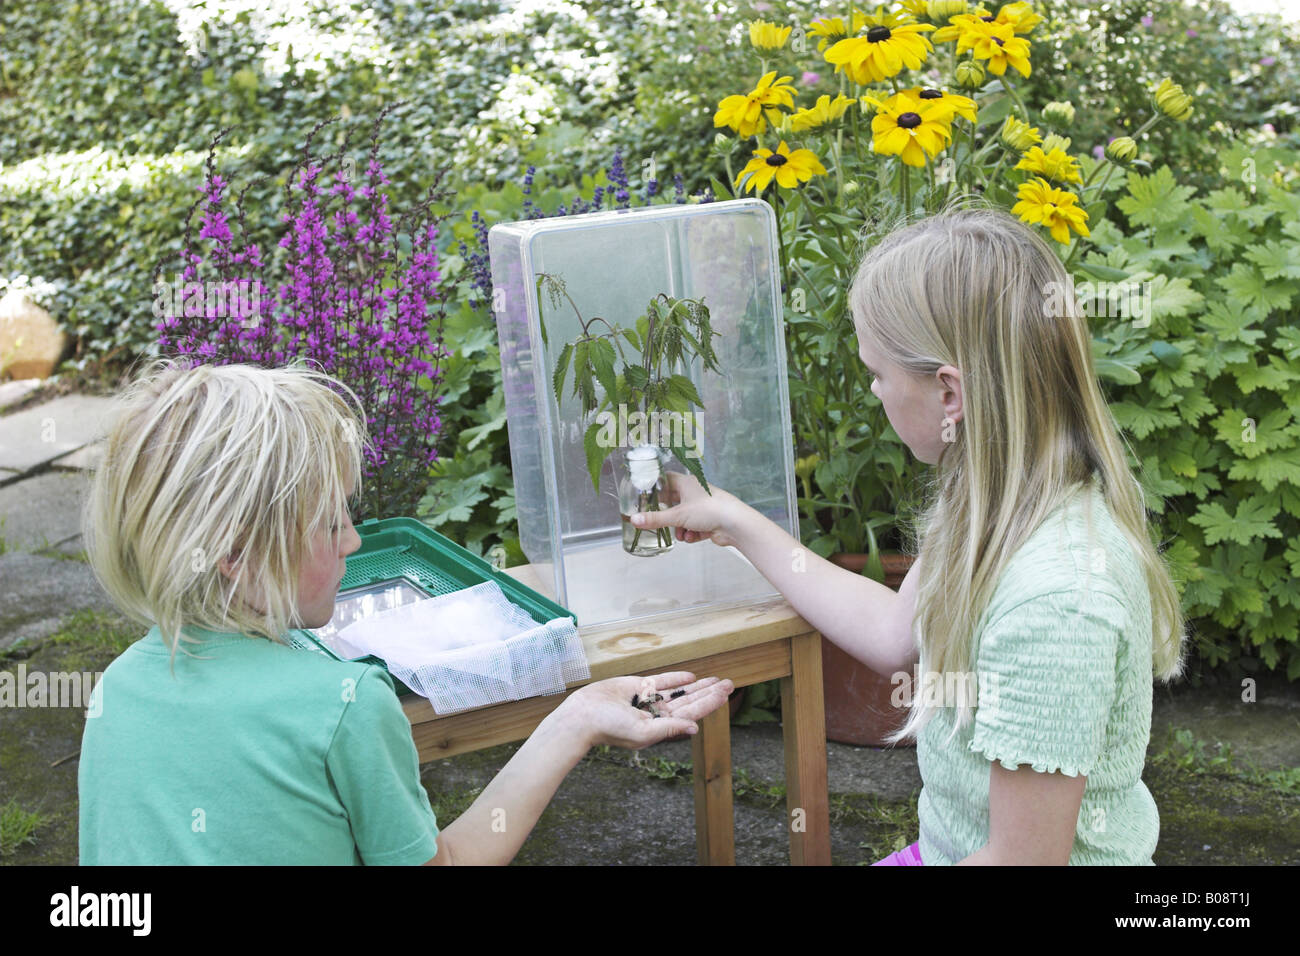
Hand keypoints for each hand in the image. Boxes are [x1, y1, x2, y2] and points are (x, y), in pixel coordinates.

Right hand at [567, 672, 734, 749]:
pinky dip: (676, 679)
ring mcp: (648, 700)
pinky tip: (691, 677)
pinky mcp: (636, 687)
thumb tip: (694, 728)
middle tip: (730, 684)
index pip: (691, 713)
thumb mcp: (642, 733)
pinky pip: (661, 681)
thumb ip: (669, 729)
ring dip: (697, 685)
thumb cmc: (610, 729)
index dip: (709, 704)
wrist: (583, 716)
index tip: (726, 695)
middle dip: (710, 693)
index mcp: (660, 727)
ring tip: (716, 680)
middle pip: (690, 701)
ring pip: (679, 691)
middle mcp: (657, 714)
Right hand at [629, 471, 744, 548]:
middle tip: (660, 522)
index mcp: (686, 483)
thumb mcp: (677, 515)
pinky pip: (693, 526)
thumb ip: (654, 519)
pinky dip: (691, 533)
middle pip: (673, 502)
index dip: (655, 490)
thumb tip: (635, 520)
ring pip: (683, 518)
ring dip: (680, 528)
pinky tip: (693, 537)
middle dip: (668, 516)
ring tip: (682, 534)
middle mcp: (694, 492)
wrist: (735, 524)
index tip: (646, 500)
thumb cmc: (710, 510)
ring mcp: (702, 506)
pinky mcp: (709, 519)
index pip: (665, 480)